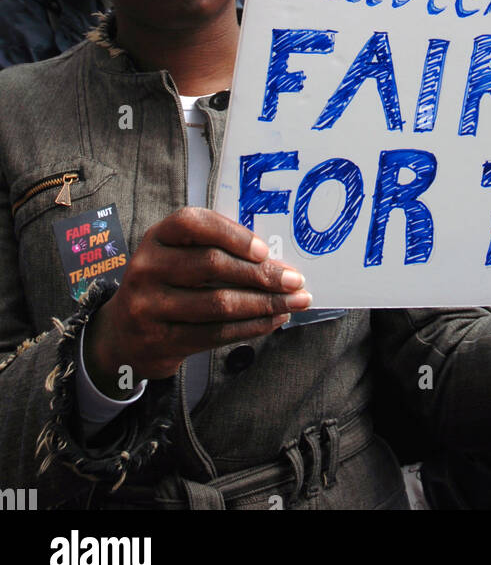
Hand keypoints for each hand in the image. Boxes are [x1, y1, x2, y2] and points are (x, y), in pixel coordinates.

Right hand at [84, 208, 310, 393]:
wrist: (122, 336)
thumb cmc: (166, 284)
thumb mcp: (176, 256)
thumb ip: (215, 249)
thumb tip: (274, 261)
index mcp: (157, 237)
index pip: (194, 224)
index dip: (232, 234)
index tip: (264, 249)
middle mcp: (148, 267)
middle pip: (212, 265)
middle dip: (260, 273)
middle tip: (294, 280)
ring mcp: (150, 306)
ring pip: (218, 303)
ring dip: (264, 304)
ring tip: (293, 302)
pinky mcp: (161, 340)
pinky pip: (215, 334)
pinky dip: (251, 327)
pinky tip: (272, 320)